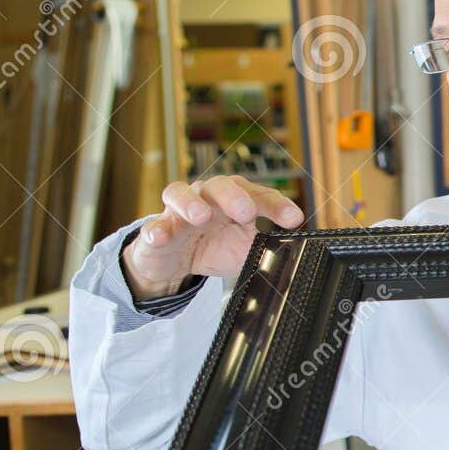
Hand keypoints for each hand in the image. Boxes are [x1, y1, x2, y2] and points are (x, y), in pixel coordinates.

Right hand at [121, 176, 304, 301]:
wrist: (177, 264)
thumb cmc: (216, 246)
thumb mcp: (248, 247)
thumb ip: (268, 243)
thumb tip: (294, 246)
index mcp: (236, 199)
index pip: (259, 195)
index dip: (277, 205)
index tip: (293, 219)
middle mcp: (208, 197)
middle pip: (220, 185)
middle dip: (235, 196)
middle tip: (247, 213)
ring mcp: (179, 211)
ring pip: (181, 194)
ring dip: (192, 204)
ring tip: (201, 217)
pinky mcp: (156, 229)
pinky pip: (154, 225)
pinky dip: (157, 229)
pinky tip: (161, 235)